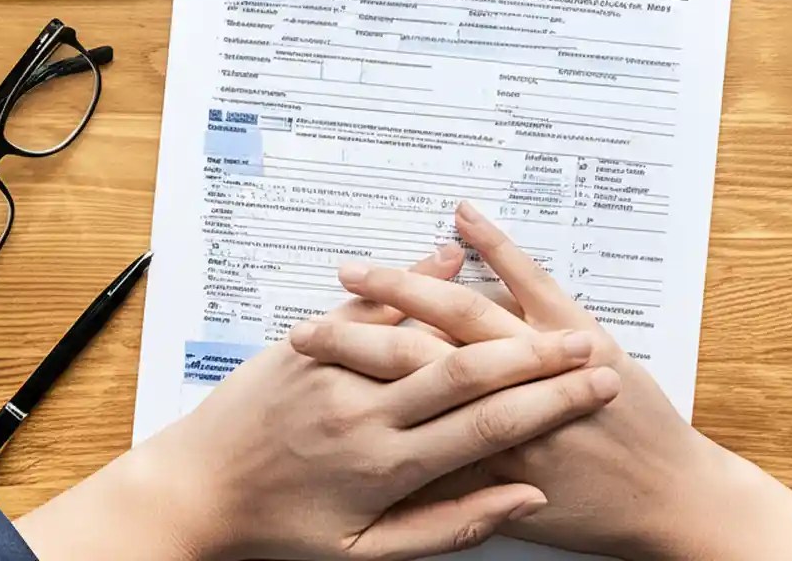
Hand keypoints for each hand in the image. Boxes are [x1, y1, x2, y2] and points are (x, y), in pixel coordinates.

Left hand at [15, 247, 620, 560]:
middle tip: (590, 341)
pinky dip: (410, 281)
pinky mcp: (305, 346)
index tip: (599, 385)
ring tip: (530, 298)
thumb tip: (519, 494)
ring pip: (422, 330)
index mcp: (386, 466)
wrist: (191, 494)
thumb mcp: (365, 553)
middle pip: (468, 371)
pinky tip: (448, 259)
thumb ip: (447, 524)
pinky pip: (366, 304)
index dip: (550, 401)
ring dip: (485, 313)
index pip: (488, 425)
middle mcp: (364, 412)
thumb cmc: (279, 531)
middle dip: (537, 355)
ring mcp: (333, 372)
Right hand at [300, 203, 791, 560]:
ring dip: (410, 287)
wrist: (676, 506)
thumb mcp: (516, 521)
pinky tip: (466, 222)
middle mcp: (502, 408)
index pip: (394, 399)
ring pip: (463, 316)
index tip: (303, 341)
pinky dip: (500, 248)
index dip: (346, 361)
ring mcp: (542, 366)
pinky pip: (531, 282)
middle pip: (412, 351)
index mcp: (475, 453)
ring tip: (361, 267)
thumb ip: (453, 492)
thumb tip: (403, 448)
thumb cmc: (597, 517)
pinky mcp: (580, 335)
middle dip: (360, 319)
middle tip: (317, 292)